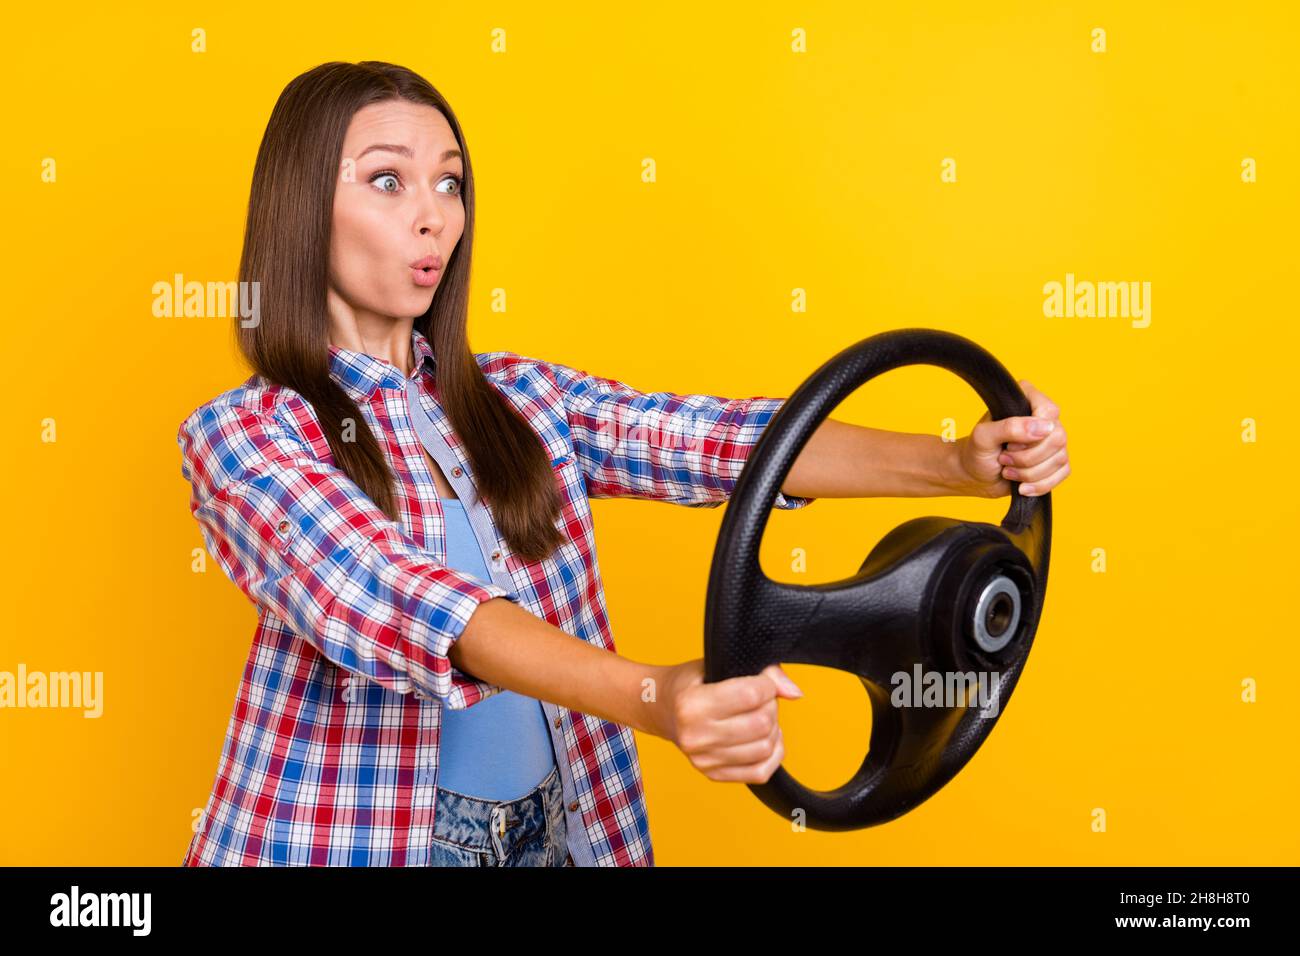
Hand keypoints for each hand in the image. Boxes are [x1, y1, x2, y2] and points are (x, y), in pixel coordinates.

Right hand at [659, 659, 802, 783]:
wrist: (661, 709)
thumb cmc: (691, 683)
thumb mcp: (717, 664)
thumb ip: (761, 672)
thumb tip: (795, 693)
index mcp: (692, 704)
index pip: (751, 695)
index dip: (767, 684)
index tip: (762, 681)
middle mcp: (696, 736)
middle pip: (762, 723)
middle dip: (771, 706)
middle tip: (761, 699)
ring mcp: (704, 760)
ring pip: (765, 748)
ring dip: (773, 729)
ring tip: (760, 716)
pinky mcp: (714, 775)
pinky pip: (761, 773)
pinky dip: (773, 754)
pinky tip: (765, 739)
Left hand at [952, 380, 1070, 497]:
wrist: (974, 476)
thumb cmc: (976, 452)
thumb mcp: (983, 437)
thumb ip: (1009, 427)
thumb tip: (1044, 427)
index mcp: (1026, 401)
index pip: (1048, 411)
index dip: (1032, 433)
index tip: (1009, 444)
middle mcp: (1043, 418)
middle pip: (1058, 438)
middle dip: (1028, 458)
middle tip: (1004, 459)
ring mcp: (1051, 441)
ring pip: (1060, 459)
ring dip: (1030, 473)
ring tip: (1007, 471)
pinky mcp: (1055, 461)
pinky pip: (1063, 473)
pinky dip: (1040, 485)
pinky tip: (1022, 486)